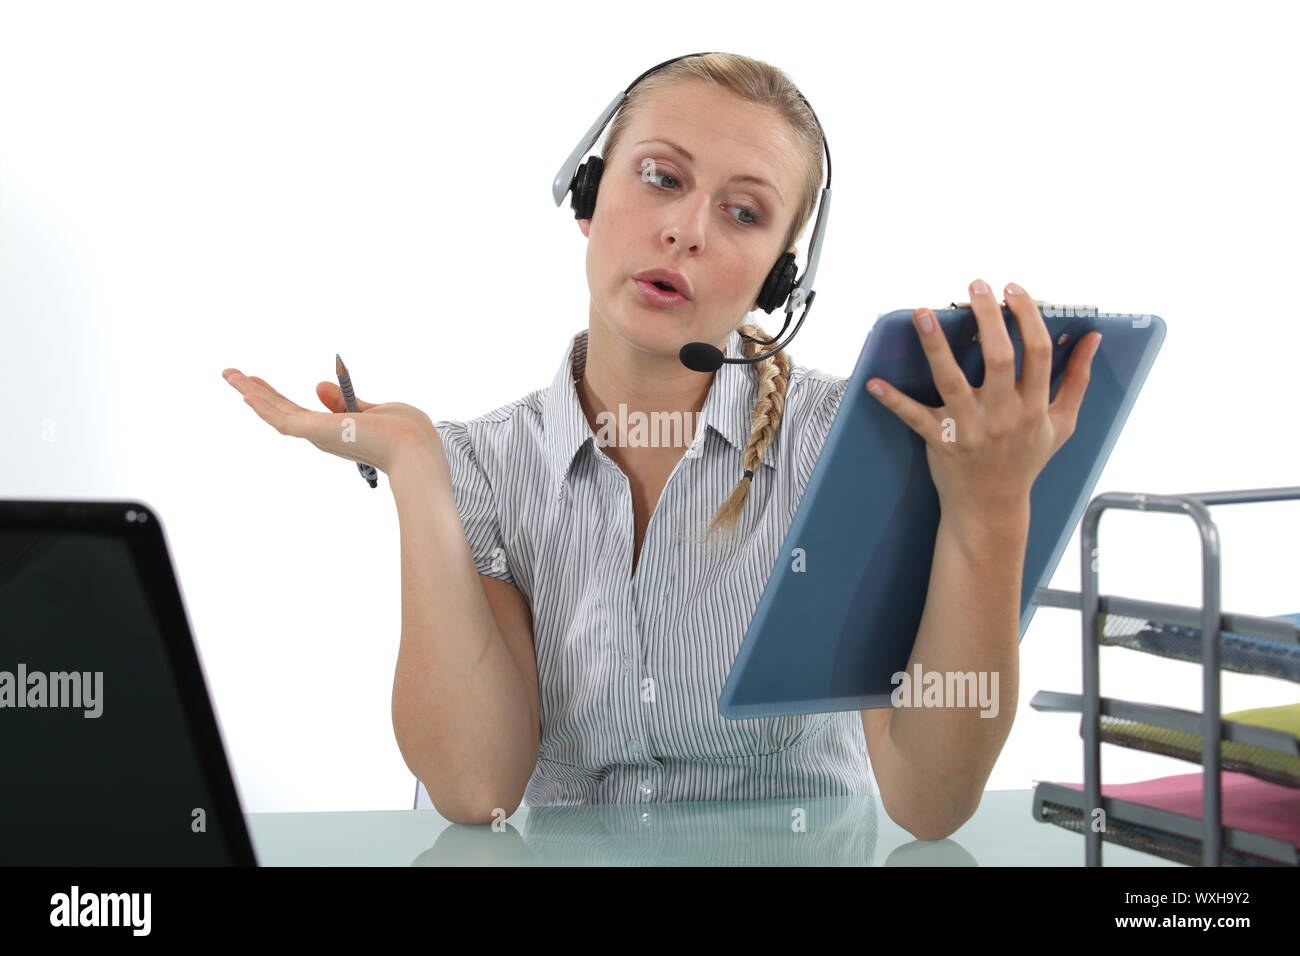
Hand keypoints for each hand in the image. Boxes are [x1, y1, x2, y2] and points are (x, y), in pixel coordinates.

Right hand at [222, 368, 440, 475]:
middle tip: (230, 374)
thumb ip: (344, 401)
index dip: (276, 398)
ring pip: (275, 413)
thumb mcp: (372, 410)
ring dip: (251, 392)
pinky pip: (282, 419)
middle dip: (255, 393)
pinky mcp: (318, 432)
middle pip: (280, 412)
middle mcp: (322, 437)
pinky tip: (245, 392)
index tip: (259, 384)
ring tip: (229, 374)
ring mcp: (318, 436)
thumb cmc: (405, 434)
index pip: (299, 413)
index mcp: (336, 432)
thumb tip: (317, 385)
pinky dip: (263, 405)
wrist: (416, 450)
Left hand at [865, 280, 1100, 525]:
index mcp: (1035, 406)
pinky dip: (894, 400)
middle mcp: (1004, 414)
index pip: (1037, 351)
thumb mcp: (1063, 424)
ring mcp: (970, 428)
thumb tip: (1093, 339)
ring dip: (936, 346)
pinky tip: (873, 382)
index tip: (1014, 289)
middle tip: (977, 285)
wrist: (992, 506)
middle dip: (988, 317)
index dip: (1027, 316)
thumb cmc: (1026, 460)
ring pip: (952, 380)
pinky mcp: (941, 440)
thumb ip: (1079, 380)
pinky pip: (914, 417)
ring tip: (924, 313)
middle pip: (998, 357)